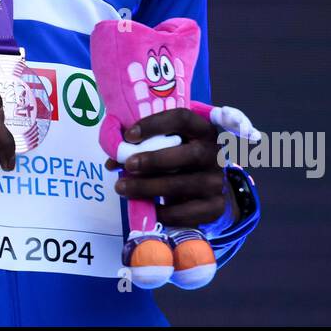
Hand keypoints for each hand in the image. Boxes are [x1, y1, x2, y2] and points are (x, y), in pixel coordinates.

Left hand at [105, 107, 227, 227]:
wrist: (206, 189)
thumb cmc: (178, 161)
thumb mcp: (165, 147)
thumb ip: (141, 147)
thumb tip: (113, 161)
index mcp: (202, 129)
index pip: (182, 118)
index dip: (155, 125)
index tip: (129, 136)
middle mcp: (215, 154)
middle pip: (190, 154)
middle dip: (155, 160)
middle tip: (128, 165)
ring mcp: (217, 181)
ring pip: (185, 185)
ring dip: (150, 187)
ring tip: (123, 188)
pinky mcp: (215, 207)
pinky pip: (189, 212)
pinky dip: (165, 212)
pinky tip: (148, 208)